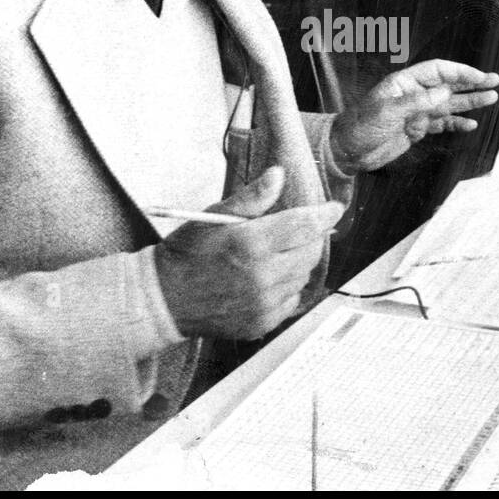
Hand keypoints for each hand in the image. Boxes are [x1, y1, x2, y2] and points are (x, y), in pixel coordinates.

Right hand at [154, 167, 344, 340]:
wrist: (164, 299)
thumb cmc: (187, 254)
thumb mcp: (214, 216)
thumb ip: (251, 197)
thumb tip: (278, 175)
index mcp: (252, 244)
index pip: (304, 225)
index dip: (324, 214)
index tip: (333, 209)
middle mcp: (263, 276)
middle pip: (310, 251)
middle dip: (310, 236)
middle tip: (298, 229)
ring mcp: (264, 304)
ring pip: (303, 276)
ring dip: (298, 261)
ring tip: (276, 253)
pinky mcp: (262, 322)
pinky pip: (291, 300)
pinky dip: (288, 286)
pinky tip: (268, 278)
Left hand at [329, 60, 498, 172]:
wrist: (346, 151)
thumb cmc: (360, 126)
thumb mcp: (387, 112)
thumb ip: (417, 102)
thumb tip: (444, 92)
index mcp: (404, 83)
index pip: (438, 71)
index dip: (460, 72)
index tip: (479, 76)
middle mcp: (413, 95)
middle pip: (447, 85)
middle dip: (471, 83)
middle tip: (494, 81)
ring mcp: (416, 112)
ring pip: (448, 104)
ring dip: (469, 102)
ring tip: (491, 98)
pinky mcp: (416, 129)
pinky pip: (441, 124)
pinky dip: (456, 123)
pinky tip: (471, 124)